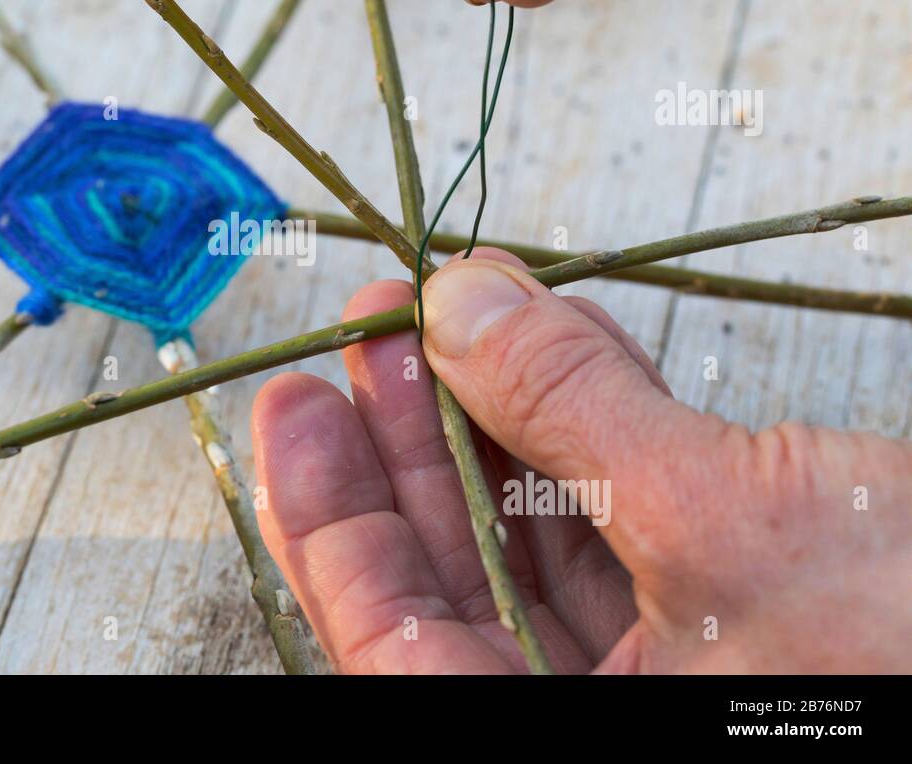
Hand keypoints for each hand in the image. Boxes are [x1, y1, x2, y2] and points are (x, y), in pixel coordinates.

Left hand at [251, 250, 911, 671]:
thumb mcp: (733, 524)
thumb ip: (575, 412)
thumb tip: (455, 305)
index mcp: (564, 738)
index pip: (386, 633)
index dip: (326, 509)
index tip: (294, 399)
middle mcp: (601, 716)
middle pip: (452, 573)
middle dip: (409, 440)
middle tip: (370, 334)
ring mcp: (670, 674)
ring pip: (534, 539)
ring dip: (495, 418)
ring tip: (448, 316)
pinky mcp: (732, 618)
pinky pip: (625, 522)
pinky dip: (589, 430)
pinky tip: (552, 351)